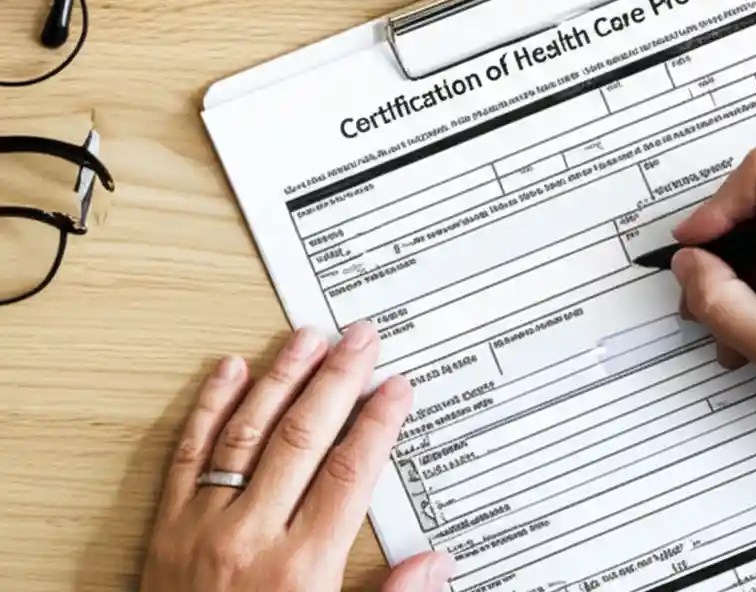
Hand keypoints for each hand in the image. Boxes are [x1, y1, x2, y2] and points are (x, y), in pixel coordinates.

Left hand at [142, 323, 453, 591]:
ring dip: (280, 377)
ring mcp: (204, 526)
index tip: (396, 388)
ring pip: (247, 431)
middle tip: (360, 340)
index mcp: (301, 568)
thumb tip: (435, 566)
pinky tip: (228, 371)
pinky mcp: (167, 527)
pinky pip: (188, 453)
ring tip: (306, 339)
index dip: (378, 421)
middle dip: (337, 379)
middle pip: (303, 436)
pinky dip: (208, 407)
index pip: (350, 471)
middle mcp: (251, 536)